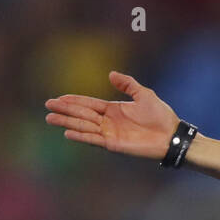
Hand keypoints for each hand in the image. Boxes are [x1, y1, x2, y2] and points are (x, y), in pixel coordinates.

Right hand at [44, 71, 179, 160]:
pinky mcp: (114, 145)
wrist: (172, 136)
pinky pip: (94, 140)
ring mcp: (110, 133)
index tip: (58, 98)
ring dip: (67, 123)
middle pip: (82, 115)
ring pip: (84, 127)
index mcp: (114, 109)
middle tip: (48, 106)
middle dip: (65, 110)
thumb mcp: (144, 94)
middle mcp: (109, 122)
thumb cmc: (161, 116)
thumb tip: (111, 74)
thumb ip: (127, 84)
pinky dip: (81, 136)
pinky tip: (68, 133)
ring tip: (50, 119)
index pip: (89, 104)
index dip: (74, 101)